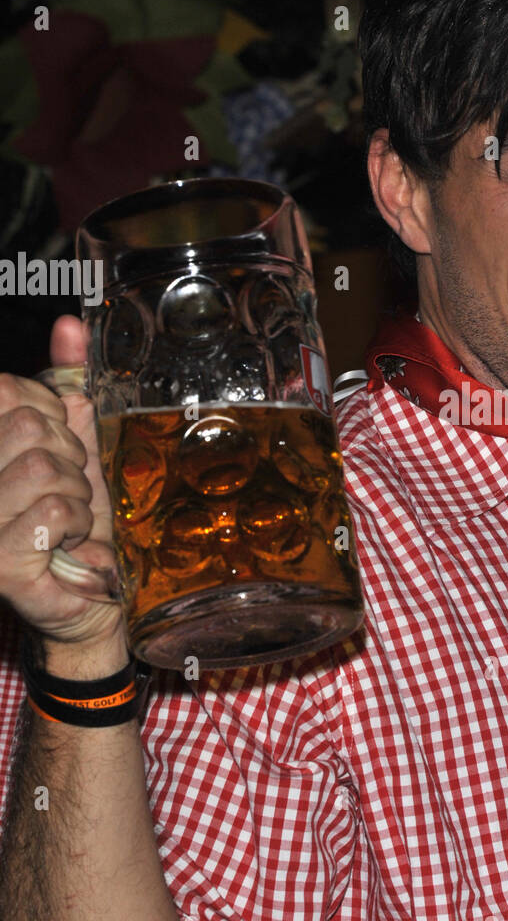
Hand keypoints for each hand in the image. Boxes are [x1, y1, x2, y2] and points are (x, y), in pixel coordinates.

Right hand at [0, 315, 122, 646]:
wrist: (85, 595)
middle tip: (67, 490)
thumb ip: (64, 387)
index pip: (9, 393)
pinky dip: (76, 523)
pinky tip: (66, 542)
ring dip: (75, 493)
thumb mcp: (74, 443)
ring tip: (66, 518)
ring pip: (44, 466)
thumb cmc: (73, 519)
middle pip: (29, 428)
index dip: (51, 415)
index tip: (59, 447)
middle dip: (68, 457)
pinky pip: (56, 508)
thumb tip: (68, 324)